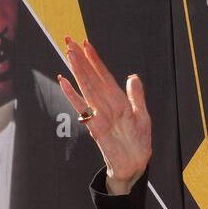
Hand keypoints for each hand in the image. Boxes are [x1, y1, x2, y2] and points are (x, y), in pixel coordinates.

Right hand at [58, 36, 150, 192]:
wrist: (135, 168)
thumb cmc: (138, 143)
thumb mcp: (142, 118)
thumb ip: (137, 98)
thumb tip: (132, 77)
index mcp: (119, 102)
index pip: (105, 77)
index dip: (96, 61)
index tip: (86, 44)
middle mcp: (107, 107)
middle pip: (92, 79)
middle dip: (82, 60)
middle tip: (69, 40)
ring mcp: (101, 117)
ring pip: (87, 90)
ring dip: (78, 72)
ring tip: (69, 54)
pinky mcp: (97, 130)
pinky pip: (84, 111)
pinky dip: (74, 97)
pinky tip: (64, 83)